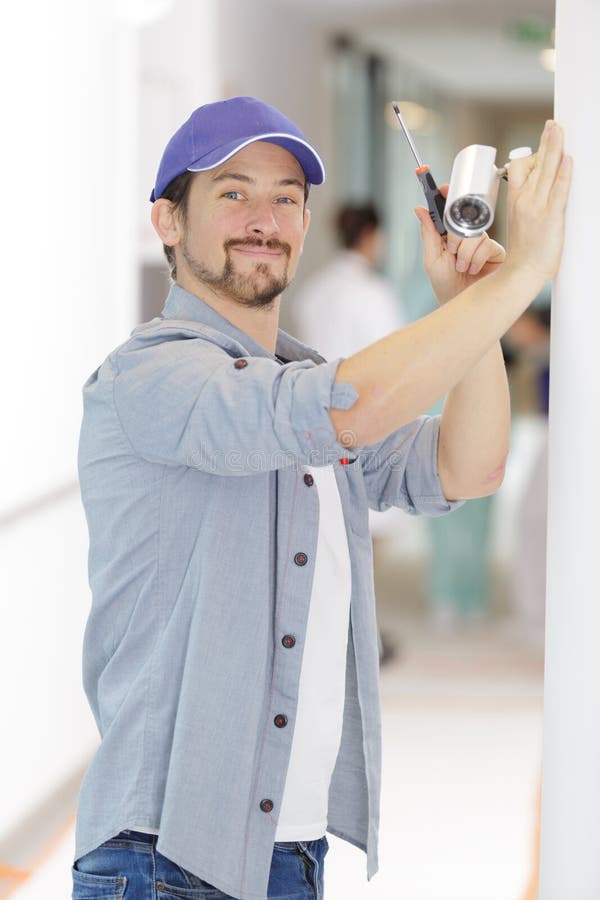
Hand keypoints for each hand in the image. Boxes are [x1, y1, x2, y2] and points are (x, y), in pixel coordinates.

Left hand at [414, 184, 505, 304]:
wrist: (461, 304)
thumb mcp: (432, 259)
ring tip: (462, 267)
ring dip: (465, 253)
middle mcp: (467, 236)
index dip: (446, 197)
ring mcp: (482, 242)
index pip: (449, 210)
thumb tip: (419, 209)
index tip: (441, 187)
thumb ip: (429, 233)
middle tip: (451, 252)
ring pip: (475, 234)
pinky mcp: (496, 252)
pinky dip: (477, 258)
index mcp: (450, 235)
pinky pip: (487, 244)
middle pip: (464, 220)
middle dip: (455, 237)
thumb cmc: (445, 284)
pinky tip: (475, 269)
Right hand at [504, 120, 571, 283]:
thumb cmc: (524, 250)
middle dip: (545, 141)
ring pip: (546, 171)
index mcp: (515, 199)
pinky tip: (567, 159)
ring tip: (559, 130)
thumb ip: (528, 200)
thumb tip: (541, 183)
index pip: (519, 167)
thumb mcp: (520, 219)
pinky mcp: (551, 217)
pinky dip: (563, 174)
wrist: (522, 271)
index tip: (543, 141)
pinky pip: (558, 190)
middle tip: (553, 124)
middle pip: (534, 163)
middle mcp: (525, 200)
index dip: (532, 153)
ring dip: (554, 148)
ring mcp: (537, 207)